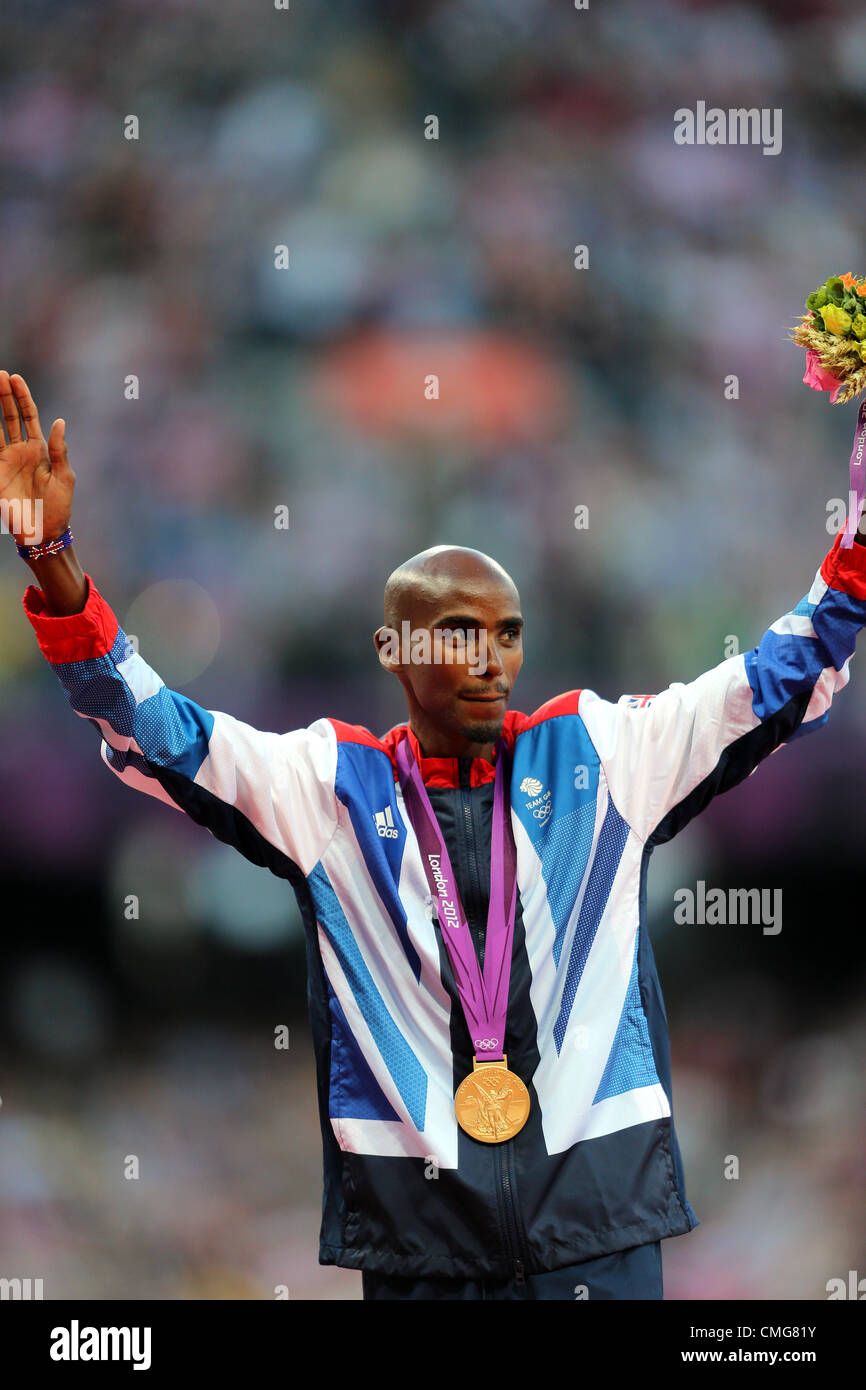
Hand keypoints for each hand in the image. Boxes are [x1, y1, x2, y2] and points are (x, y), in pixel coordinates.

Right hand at [0, 370, 74, 546]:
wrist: (43, 532)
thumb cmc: (58, 507)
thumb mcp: (65, 477)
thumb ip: (59, 450)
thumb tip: (59, 421)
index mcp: (40, 449)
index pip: (28, 416)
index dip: (22, 397)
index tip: (15, 378)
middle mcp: (21, 450)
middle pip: (9, 416)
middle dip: (3, 395)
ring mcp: (6, 460)